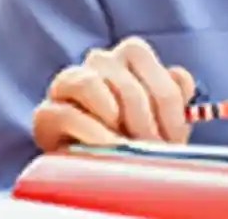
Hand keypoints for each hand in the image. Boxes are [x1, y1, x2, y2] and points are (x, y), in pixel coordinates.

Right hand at [32, 37, 197, 152]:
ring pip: (85, 83)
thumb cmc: (142, 141)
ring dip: (113, 118)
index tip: (173, 136)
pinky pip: (67, 115)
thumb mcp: (167, 122)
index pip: (138, 54)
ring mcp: (66, 86)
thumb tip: (181, 79)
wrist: (110, 175)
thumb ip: (176, 96)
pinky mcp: (46, 115)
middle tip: (152, 148)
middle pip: (117, 74)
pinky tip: (108, 150)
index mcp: (125, 56)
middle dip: (142, 118)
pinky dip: (92, 134)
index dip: (163, 97)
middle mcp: (96, 63)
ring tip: (127, 145)